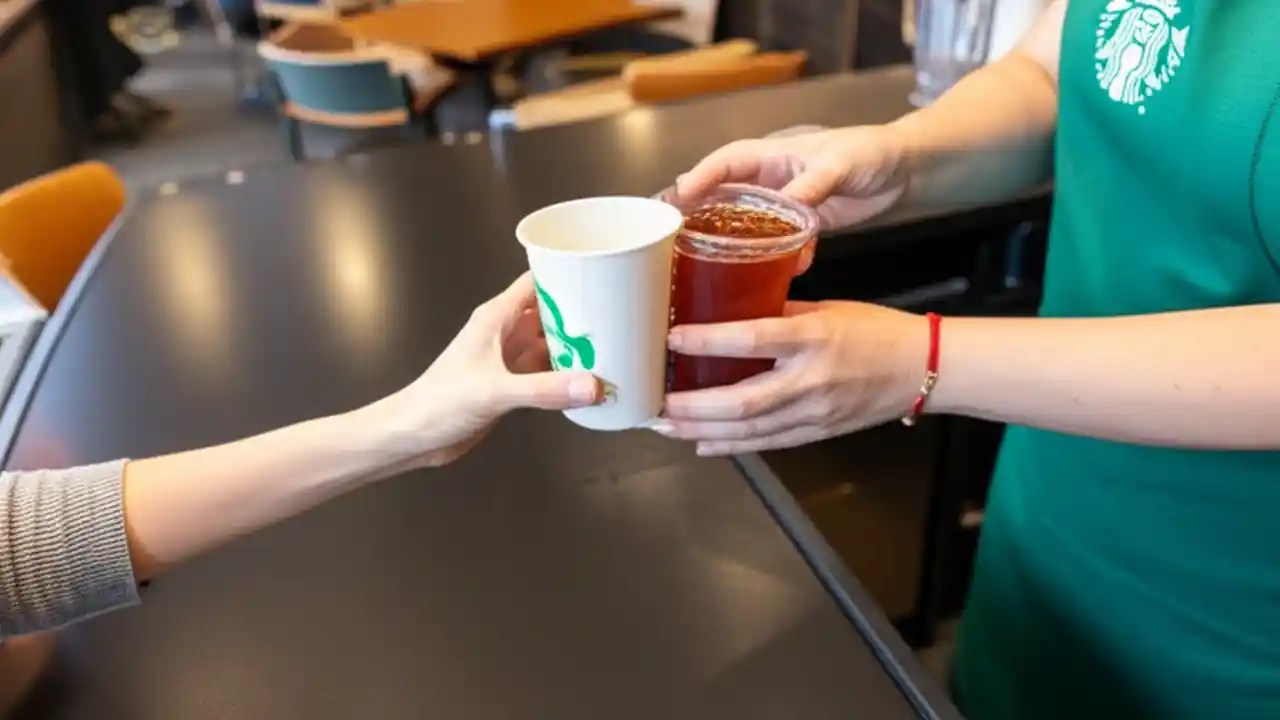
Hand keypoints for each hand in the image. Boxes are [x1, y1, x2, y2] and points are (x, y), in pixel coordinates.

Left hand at [370, 273, 600, 467]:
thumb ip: (544, 389)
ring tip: (616, 349)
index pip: (536, 282)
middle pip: (551, 314)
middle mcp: (504, 334)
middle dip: (581, 315)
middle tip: (621, 318)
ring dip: (577, 349)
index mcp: (496, 318)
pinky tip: (589, 382)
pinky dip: (566, 377)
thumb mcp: (495, 391)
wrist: (412, 437)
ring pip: (551, 345)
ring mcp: (508, 360)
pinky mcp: (511, 386)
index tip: (600, 276)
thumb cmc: (439, 402)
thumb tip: (591, 385)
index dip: (566, 275)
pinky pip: (547, 374)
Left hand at [654, 302, 926, 455]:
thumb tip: (730, 310)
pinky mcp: (819, 433)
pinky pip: (769, 444)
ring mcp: (816, 412)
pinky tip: (704, 444)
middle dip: (695, 407)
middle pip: (743, 401)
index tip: (673, 338)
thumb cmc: (876, 331)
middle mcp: (812, 379)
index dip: (707, 341)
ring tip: (668, 426)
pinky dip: (733, 446)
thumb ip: (779, 313)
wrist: (924, 369)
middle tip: (658, 404)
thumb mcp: (827, 307)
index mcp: (814, 336)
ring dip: (705, 431)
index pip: (752, 339)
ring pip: (751, 430)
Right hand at [676, 125, 909, 272]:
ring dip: (733, 240)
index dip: (700, 177)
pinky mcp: (805, 222)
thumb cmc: (872, 151)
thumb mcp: (840, 164)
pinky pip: (781, 241)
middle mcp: (773, 177)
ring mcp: (787, 201)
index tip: (679, 198)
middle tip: (672, 234)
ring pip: (748, 220)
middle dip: (699, 211)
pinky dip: (778, 257)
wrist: (906, 169)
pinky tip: (779, 272)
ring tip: (709, 262)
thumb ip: (813, 184)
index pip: (726, 162)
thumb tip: (786, 205)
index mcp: (775, 154)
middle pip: (725, 193)